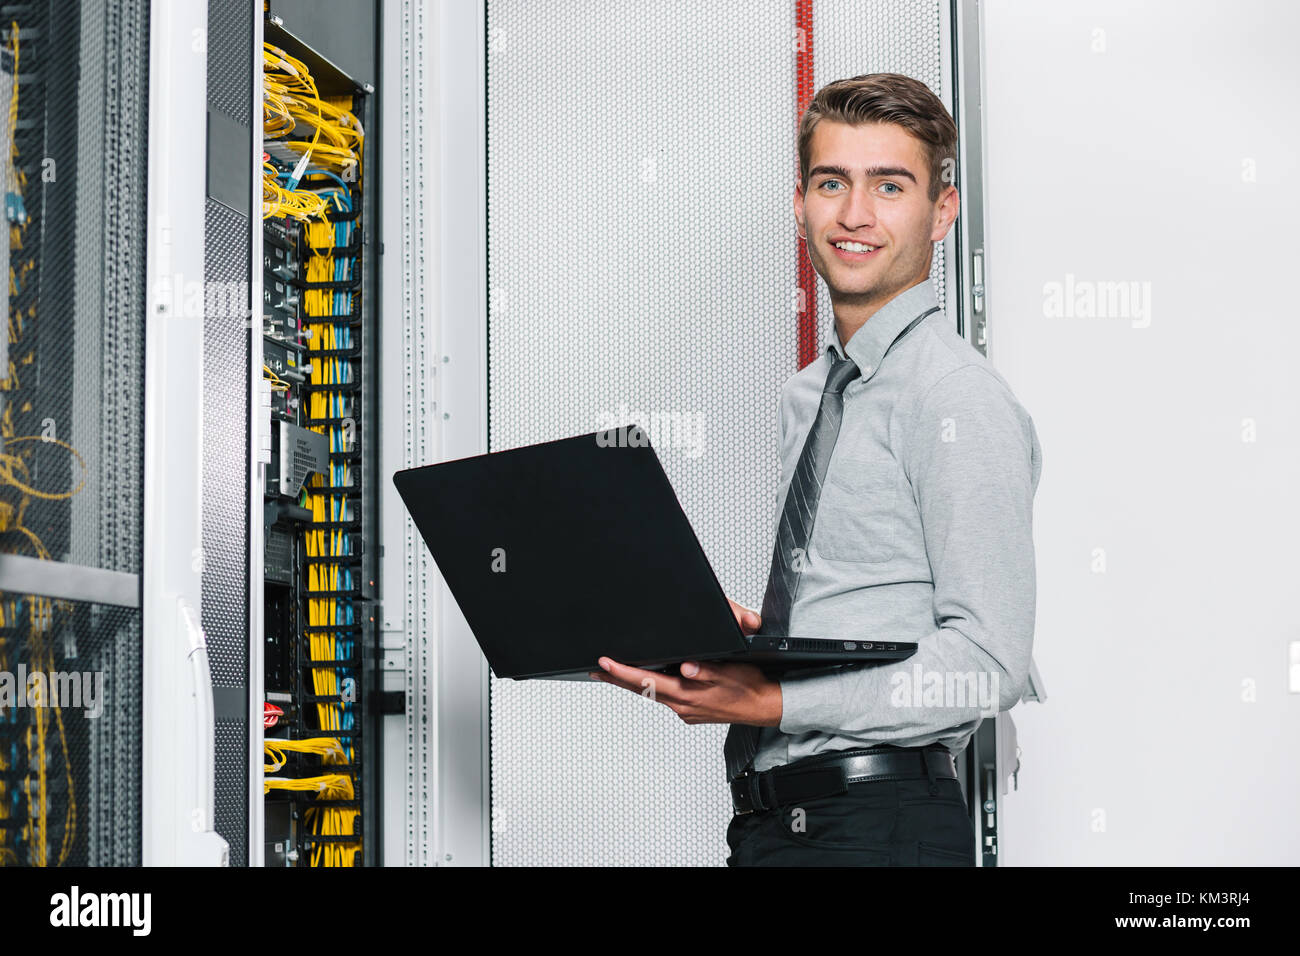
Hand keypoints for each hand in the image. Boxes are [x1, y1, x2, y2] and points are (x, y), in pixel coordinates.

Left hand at [588, 597, 780, 726]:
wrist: (765, 707)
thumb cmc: (749, 687)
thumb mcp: (730, 672)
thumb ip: (706, 670)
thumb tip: (686, 667)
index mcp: (688, 695)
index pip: (647, 681)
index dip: (622, 673)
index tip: (605, 664)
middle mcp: (683, 706)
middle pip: (642, 690)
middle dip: (617, 679)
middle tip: (595, 669)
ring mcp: (686, 711)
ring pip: (652, 694)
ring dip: (632, 684)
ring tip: (613, 673)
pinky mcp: (691, 712)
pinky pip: (665, 699)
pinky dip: (651, 689)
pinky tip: (647, 681)